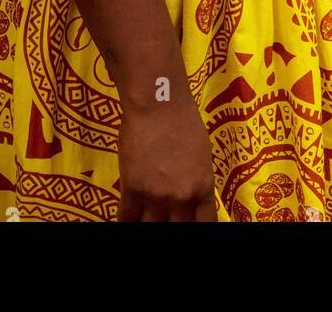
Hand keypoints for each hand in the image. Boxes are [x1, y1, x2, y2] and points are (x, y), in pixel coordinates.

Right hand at [116, 91, 218, 221]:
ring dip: (147, 222)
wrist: (157, 103)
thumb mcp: (202, 154)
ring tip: (145, 216)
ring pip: (150, 227)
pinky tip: (127, 218)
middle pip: (177, 228)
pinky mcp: (132, 189)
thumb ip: (196, 180)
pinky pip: (127, 218)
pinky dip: (126, 220)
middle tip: (163, 216)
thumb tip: (190, 195)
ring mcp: (156, 196)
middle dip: (169, 224)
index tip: (185, 222)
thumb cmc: (182, 119)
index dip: (195, 228)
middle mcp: (181, 198)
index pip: (205, 224)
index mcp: (203, 188)